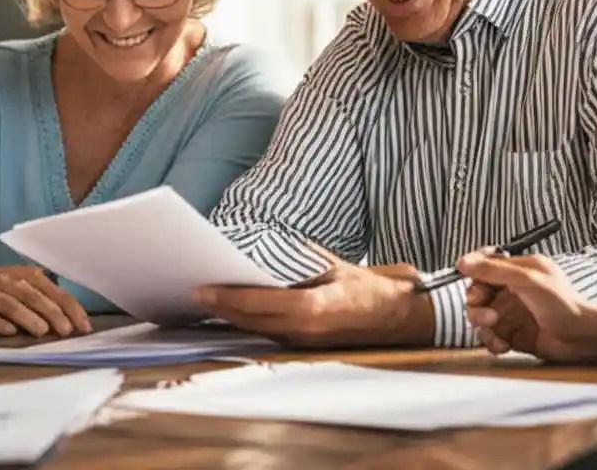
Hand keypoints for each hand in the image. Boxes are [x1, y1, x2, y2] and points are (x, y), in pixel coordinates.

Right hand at [0, 266, 92, 337]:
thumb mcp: (16, 287)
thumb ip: (40, 298)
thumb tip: (68, 317)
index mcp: (22, 274)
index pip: (52, 290)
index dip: (70, 308)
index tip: (83, 326)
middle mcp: (5, 279)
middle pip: (34, 296)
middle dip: (53, 314)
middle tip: (67, 331)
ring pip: (11, 304)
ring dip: (28, 318)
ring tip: (42, 331)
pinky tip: (9, 332)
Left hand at [192, 255, 433, 347]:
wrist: (401, 320)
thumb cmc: (373, 291)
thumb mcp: (338, 268)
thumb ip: (303, 261)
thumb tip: (268, 251)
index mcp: (314, 309)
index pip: (258, 305)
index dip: (227, 298)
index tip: (202, 288)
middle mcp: (305, 331)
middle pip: (250, 322)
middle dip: (221, 308)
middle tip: (195, 291)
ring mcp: (305, 342)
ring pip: (257, 330)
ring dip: (231, 316)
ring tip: (208, 299)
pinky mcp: (305, 345)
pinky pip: (269, 332)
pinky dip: (250, 321)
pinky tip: (235, 309)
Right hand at [458, 252, 596, 360]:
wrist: (581, 338)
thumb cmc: (562, 303)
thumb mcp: (527, 279)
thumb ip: (494, 270)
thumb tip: (463, 262)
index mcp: (518, 270)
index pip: (486, 265)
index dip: (474, 270)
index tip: (467, 275)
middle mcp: (512, 290)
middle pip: (477, 293)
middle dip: (476, 303)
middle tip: (488, 313)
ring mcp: (511, 314)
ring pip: (479, 316)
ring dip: (481, 323)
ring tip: (494, 328)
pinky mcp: (512, 335)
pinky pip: (490, 337)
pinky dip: (492, 341)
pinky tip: (503, 345)